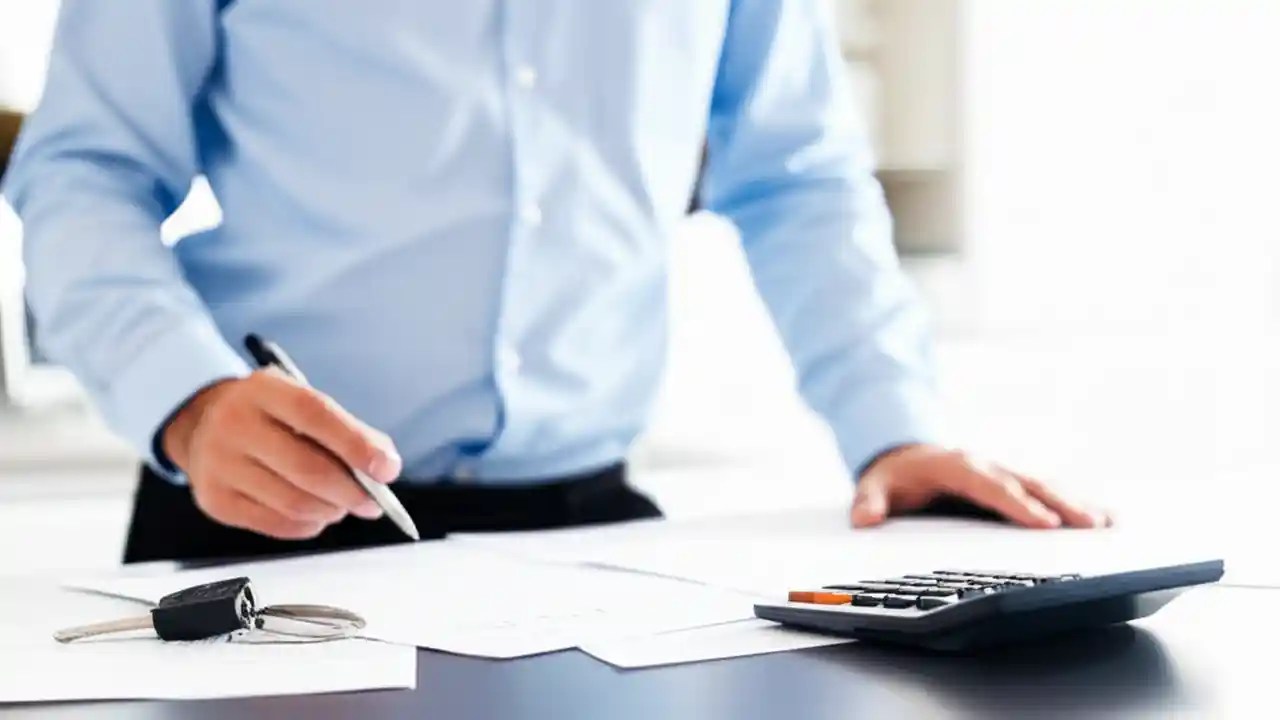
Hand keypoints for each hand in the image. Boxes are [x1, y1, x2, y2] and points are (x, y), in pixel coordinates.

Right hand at [162, 370, 402, 538]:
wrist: (202, 425)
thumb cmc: (268, 415)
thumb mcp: (300, 400)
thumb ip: (345, 428)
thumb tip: (385, 466)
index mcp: (263, 390)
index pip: (315, 415)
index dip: (356, 444)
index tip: (388, 469)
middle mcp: (234, 425)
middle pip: (307, 469)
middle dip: (352, 492)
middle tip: (374, 501)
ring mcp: (219, 465)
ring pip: (294, 503)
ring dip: (332, 510)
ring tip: (343, 505)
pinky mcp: (215, 500)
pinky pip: (276, 525)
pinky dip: (308, 524)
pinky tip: (316, 514)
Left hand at [850, 445, 1109, 529]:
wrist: (903, 453)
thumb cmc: (894, 474)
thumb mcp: (874, 485)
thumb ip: (869, 501)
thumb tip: (864, 518)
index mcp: (956, 466)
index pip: (990, 486)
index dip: (1017, 504)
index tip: (1043, 522)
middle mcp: (985, 466)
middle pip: (1027, 484)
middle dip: (1059, 504)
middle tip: (1090, 525)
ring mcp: (1002, 473)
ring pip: (1044, 486)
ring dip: (1074, 503)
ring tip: (1106, 524)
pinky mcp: (1012, 484)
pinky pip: (1046, 492)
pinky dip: (1074, 503)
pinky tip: (1103, 519)